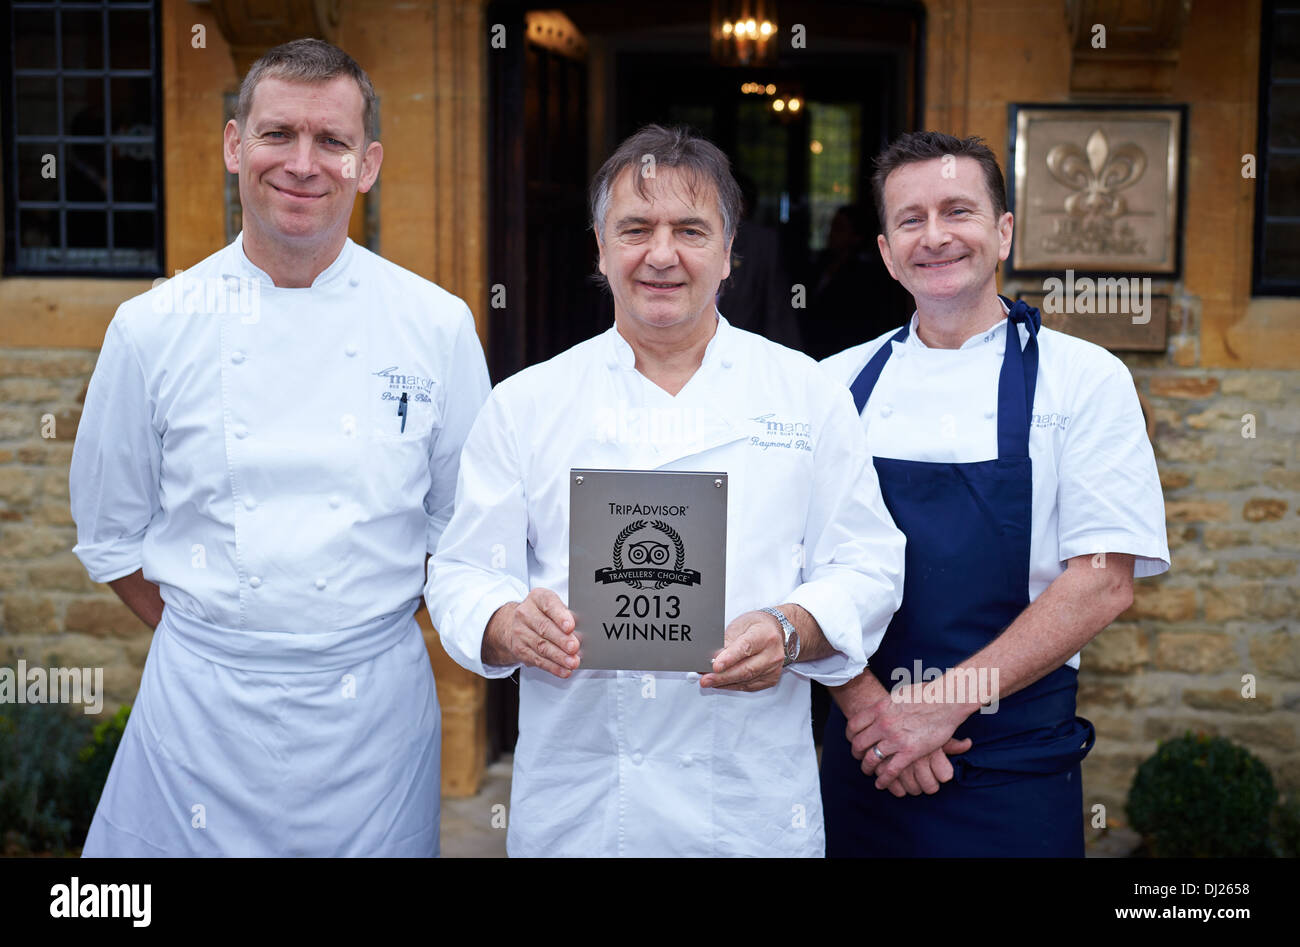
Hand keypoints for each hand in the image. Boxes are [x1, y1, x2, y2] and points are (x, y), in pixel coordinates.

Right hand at [483, 588, 579, 677]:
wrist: (517, 624)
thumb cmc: (543, 614)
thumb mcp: (554, 607)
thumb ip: (567, 617)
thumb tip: (582, 633)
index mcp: (537, 597)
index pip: (549, 605)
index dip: (560, 616)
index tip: (570, 626)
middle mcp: (525, 613)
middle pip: (544, 628)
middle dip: (561, 640)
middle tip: (574, 647)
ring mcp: (520, 632)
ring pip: (541, 646)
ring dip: (559, 657)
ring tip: (573, 662)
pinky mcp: (520, 650)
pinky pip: (538, 660)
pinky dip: (553, 667)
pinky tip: (564, 670)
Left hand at [699, 610, 783, 690]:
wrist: (776, 631)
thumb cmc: (757, 626)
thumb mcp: (740, 625)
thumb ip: (727, 641)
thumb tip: (713, 657)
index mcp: (765, 635)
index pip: (745, 648)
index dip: (729, 658)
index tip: (715, 666)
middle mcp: (772, 653)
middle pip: (746, 669)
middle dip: (722, 676)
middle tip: (706, 679)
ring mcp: (773, 668)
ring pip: (747, 680)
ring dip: (725, 682)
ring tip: (710, 681)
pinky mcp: (771, 679)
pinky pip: (750, 686)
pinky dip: (734, 685)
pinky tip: (723, 683)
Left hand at [846, 678, 975, 789]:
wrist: (946, 701)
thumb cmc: (925, 694)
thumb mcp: (898, 694)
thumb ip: (886, 704)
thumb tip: (880, 706)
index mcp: (879, 709)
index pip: (854, 725)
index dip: (850, 735)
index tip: (852, 740)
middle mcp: (883, 724)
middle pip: (859, 743)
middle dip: (856, 753)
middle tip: (858, 757)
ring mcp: (895, 739)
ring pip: (871, 758)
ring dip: (867, 767)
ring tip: (868, 771)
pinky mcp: (910, 752)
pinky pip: (890, 770)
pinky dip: (883, 780)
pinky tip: (881, 783)